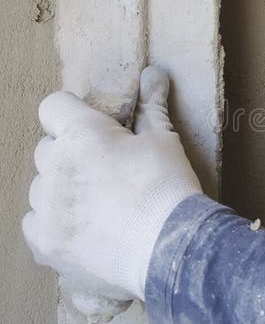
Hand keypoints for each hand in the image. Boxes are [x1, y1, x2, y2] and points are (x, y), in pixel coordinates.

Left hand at [22, 66, 201, 300]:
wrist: (171, 249)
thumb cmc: (168, 188)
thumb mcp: (163, 141)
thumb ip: (150, 107)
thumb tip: (155, 74)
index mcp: (81, 134)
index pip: (53, 106)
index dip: (72, 114)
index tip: (91, 128)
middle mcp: (54, 167)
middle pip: (46, 149)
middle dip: (69, 155)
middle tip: (103, 170)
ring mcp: (47, 207)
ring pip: (40, 188)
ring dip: (60, 190)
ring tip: (96, 205)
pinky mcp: (46, 243)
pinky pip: (35, 223)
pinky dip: (53, 224)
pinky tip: (82, 228)